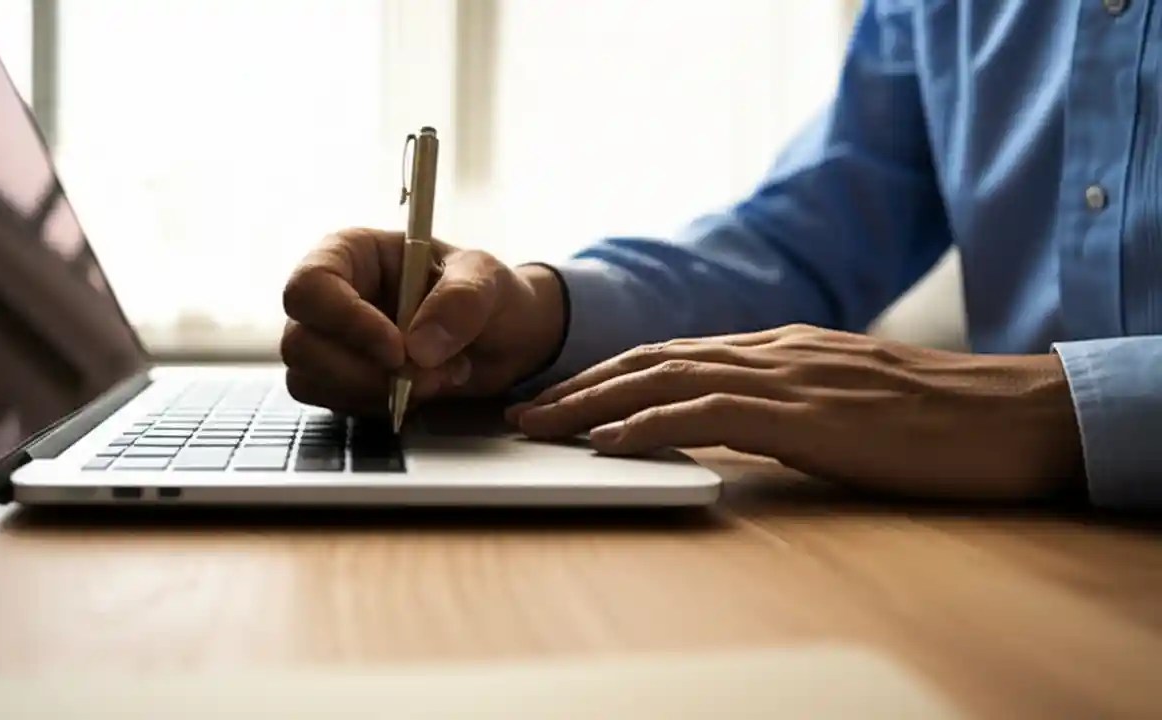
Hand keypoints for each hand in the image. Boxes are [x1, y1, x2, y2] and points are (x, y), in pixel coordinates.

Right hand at [281, 228, 564, 412]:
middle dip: (364, 371)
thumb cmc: (489, 292)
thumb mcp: (488, 280)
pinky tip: (419, 394)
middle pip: (300, 342)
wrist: (507, 340)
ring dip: (374, 392)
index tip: (397, 350)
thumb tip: (417, 348)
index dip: (346, 322)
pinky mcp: (343, 380)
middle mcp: (332, 297)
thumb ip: (460, 301)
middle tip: (428, 376)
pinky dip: (377, 407)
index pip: (311, 286)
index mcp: (352, 253)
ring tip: (436, 380)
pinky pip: (334, 403)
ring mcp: (332, 342)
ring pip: (309, 378)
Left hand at [508, 324, 1083, 499]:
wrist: (1008, 416)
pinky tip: (611, 440)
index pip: (672, 353)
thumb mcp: (840, 401)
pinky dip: (650, 424)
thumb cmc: (930, 419)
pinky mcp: (805, 415)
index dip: (609, 373)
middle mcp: (771, 349)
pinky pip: (709, 413)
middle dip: (580, 384)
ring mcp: (787, 377)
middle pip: (652, 359)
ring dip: (594, 402)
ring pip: (666, 378)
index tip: (561, 396)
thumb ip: (781, 401)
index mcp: (778, 346)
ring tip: (541, 425)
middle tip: (523, 409)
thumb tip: (725, 422)